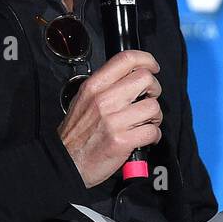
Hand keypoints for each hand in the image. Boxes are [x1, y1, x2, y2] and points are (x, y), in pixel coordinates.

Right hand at [58, 50, 163, 187]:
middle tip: (148, 99)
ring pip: (153, 107)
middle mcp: (104, 100)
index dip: (146, 59)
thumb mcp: (83, 100)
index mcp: (94, 87)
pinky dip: (154, 136)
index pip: (125, 59)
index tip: (153, 67)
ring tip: (145, 122)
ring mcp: (114, 120)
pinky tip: (145, 138)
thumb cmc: (76, 133)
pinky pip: (152, 131)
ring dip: (155, 117)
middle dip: (154, 90)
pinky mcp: (123, 140)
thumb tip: (130, 77)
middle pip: (145, 79)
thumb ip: (105, 86)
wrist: (67, 162)